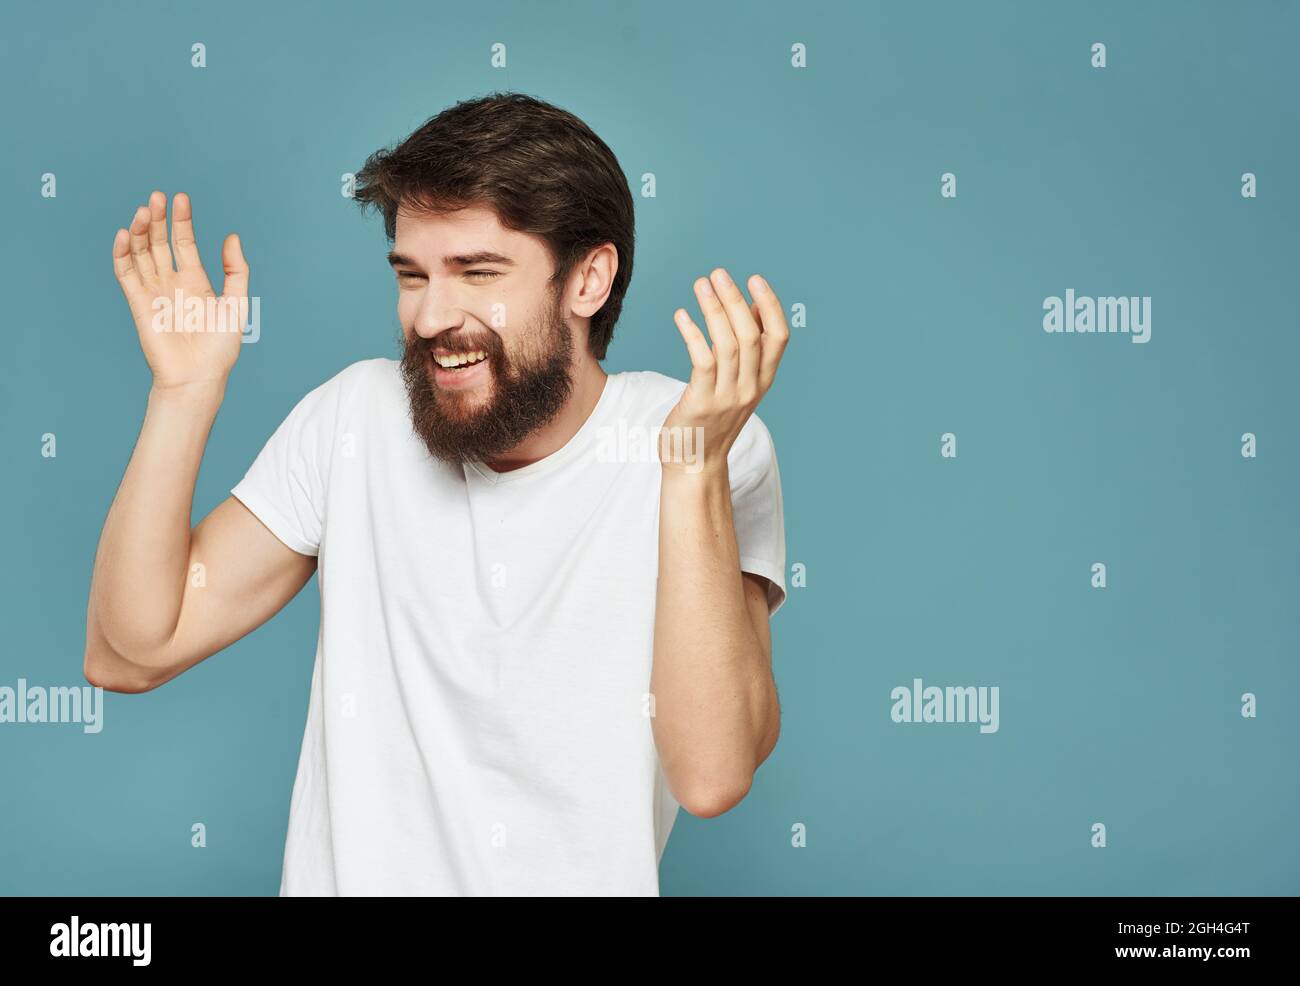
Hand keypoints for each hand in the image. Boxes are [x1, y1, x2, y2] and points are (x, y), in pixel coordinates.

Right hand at [111, 191, 248, 391]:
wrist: (198, 377)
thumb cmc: (220, 348)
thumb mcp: (236, 304)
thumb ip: (236, 271)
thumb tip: (232, 237)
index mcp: (196, 281)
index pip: (183, 242)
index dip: (181, 220)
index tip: (180, 198)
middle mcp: (172, 282)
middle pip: (159, 242)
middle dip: (157, 219)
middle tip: (158, 196)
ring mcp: (153, 291)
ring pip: (141, 253)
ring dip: (140, 231)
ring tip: (144, 210)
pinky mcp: (138, 303)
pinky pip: (126, 274)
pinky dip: (122, 254)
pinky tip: (124, 234)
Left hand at [661, 268, 789, 475]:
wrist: (694, 464)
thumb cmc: (711, 420)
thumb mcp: (737, 384)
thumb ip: (746, 352)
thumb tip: (750, 308)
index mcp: (763, 380)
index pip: (779, 338)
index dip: (770, 306)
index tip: (754, 279)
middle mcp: (749, 388)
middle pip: (751, 336)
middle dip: (735, 300)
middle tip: (718, 274)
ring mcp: (727, 397)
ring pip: (727, 345)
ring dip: (714, 310)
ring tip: (701, 285)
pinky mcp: (701, 404)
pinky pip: (702, 362)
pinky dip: (693, 334)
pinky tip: (681, 316)